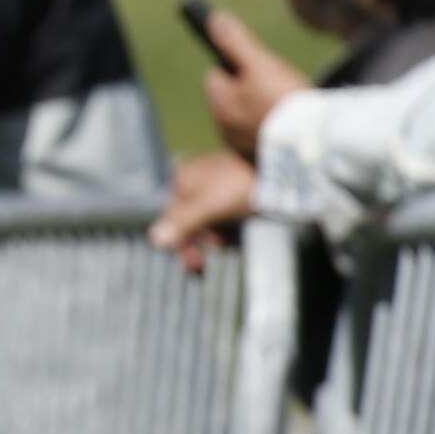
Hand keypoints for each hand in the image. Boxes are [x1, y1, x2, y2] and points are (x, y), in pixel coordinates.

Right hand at [151, 152, 262, 272]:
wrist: (280, 165)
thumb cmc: (240, 185)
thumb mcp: (209, 207)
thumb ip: (183, 224)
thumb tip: (155, 240)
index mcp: (183, 182)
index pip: (174, 222)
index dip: (183, 245)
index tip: (197, 268)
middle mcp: (197, 182)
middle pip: (195, 222)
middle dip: (209, 239)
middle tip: (225, 246)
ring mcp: (219, 185)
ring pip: (214, 220)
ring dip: (227, 234)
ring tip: (242, 233)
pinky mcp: (240, 189)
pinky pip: (231, 214)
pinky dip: (239, 224)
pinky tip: (249, 224)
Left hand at [196, 18, 308, 155]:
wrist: (312, 147)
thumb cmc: (284, 101)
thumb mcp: (260, 64)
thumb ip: (236, 42)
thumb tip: (214, 20)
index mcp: (219, 102)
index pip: (217, 74)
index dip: (238, 66)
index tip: (260, 65)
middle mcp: (224, 126)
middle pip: (234, 97)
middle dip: (252, 89)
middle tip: (280, 86)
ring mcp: (242, 145)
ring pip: (249, 117)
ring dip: (264, 110)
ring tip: (290, 107)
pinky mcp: (262, 159)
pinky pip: (264, 137)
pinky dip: (275, 130)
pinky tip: (293, 127)